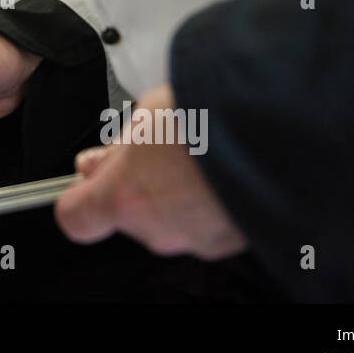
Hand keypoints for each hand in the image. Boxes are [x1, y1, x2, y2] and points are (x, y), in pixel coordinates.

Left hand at [55, 83, 246, 259]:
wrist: (278, 130)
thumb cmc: (213, 113)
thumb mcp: (147, 111)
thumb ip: (118, 146)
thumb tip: (101, 161)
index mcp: (123, 195)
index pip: (75, 218)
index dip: (79, 196)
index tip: (90, 176)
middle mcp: (157, 229)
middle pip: (128, 214)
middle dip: (138, 182)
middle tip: (156, 146)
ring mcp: (196, 239)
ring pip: (170, 219)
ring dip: (176, 192)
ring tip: (197, 151)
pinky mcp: (231, 242)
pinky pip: (205, 223)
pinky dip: (209, 201)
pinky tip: (220, 168)